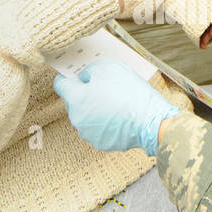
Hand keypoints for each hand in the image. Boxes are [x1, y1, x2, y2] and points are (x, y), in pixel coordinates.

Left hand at [53, 59, 180, 155]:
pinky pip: (98, 128)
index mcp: (75, 99)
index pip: (60, 85)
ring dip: (95, 109)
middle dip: (84, 94)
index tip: (76, 75)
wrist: (151, 122)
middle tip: (103, 87)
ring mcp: (88, 133)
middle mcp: (77, 119)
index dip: (69, 77)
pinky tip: (120, 116)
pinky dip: (105, 122)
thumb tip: (84, 77)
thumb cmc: (130, 93)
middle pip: (73, 102)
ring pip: (86, 116)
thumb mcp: (108, 68)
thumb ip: (89, 70)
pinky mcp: (101, 143)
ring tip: (115, 103)